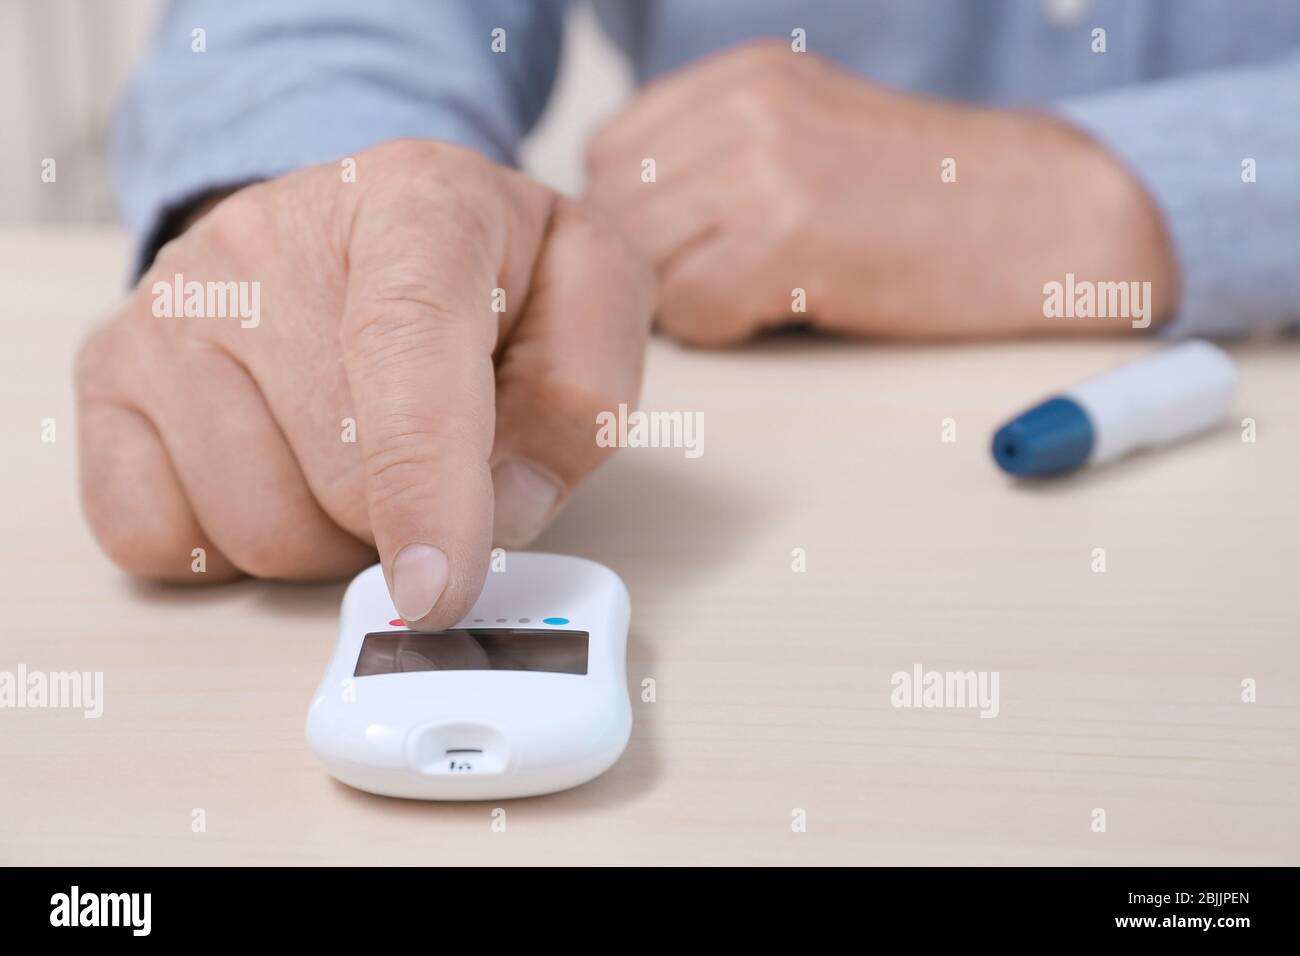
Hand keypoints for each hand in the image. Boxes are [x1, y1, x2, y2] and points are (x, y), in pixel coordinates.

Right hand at [76, 140, 653, 627]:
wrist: (354, 224)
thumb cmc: (485, 274)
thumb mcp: (585, 297)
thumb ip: (579, 399)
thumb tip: (506, 515)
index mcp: (414, 201)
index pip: (407, 344)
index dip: (426, 483)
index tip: (439, 591)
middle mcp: (267, 239)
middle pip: (341, 479)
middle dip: (405, 519)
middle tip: (431, 461)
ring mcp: (171, 305)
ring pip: (254, 529)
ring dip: (326, 537)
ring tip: (352, 455)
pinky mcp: (107, 369)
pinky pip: (156, 537)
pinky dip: (229, 546)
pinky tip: (274, 468)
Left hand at [585, 41, 1175, 344]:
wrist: (1042, 217)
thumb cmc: (930, 197)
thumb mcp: (812, 132)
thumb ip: (717, 153)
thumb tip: (620, 217)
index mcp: (746, 74)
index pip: (607, 153)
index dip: (629, 218)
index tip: (683, 250)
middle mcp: (745, 108)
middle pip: (611, 210)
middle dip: (646, 266)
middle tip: (713, 289)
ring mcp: (764, 167)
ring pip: (639, 261)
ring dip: (680, 300)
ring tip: (753, 299)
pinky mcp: (788, 238)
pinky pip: (687, 309)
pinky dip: (719, 330)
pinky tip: (780, 313)